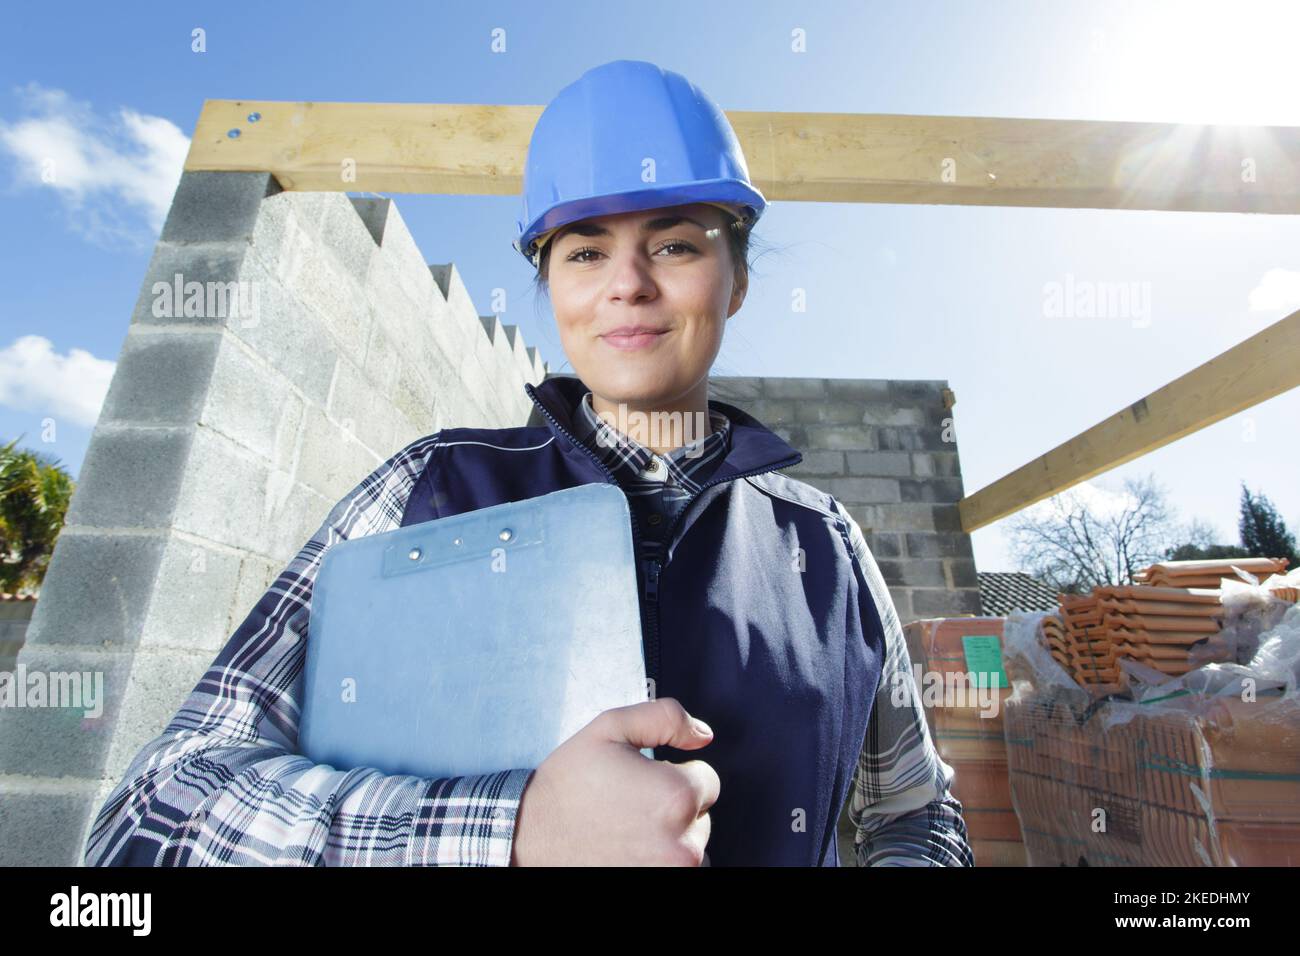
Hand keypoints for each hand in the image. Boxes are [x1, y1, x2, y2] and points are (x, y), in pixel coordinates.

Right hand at [511, 697, 717, 865]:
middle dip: (672, 807)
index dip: (673, 775)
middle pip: (701, 815)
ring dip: (670, 838)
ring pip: (692, 846)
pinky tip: (628, 852)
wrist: (527, 840)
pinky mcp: (662, 889)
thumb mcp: (608, 729)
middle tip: (627, 806)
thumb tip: (703, 734)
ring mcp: (672, 873)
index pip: (707, 779)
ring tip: (626, 831)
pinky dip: (660, 862)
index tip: (641, 783)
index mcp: (676, 795)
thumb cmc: (565, 788)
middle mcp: (683, 843)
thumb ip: (664, 717)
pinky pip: (680, 872)